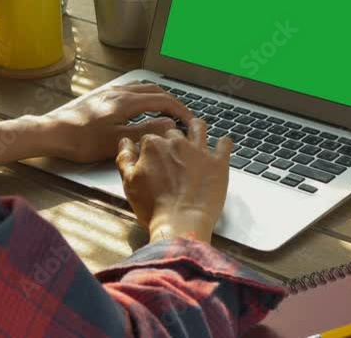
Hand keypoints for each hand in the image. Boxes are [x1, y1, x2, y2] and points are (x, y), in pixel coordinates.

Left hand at [43, 82, 194, 163]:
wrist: (52, 133)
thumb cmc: (81, 140)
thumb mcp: (118, 140)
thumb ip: (146, 131)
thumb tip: (170, 124)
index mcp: (126, 101)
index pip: (162, 100)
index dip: (180, 110)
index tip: (190, 121)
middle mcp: (120, 92)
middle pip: (154, 90)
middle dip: (172, 102)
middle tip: (182, 116)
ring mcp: (110, 92)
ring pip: (142, 88)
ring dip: (158, 97)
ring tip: (167, 111)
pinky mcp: (101, 96)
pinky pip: (130, 90)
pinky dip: (144, 96)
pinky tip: (141, 107)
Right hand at [116, 119, 232, 242]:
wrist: (180, 224)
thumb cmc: (154, 207)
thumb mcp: (129, 182)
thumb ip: (125, 158)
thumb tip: (125, 142)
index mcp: (153, 145)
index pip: (149, 137)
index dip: (149, 148)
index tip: (151, 157)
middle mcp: (176, 142)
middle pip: (173, 132)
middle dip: (172, 139)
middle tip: (172, 152)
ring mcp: (199, 150)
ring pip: (199, 127)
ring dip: (196, 128)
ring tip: (196, 132)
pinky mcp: (218, 162)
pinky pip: (225, 144)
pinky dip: (224, 143)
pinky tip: (222, 145)